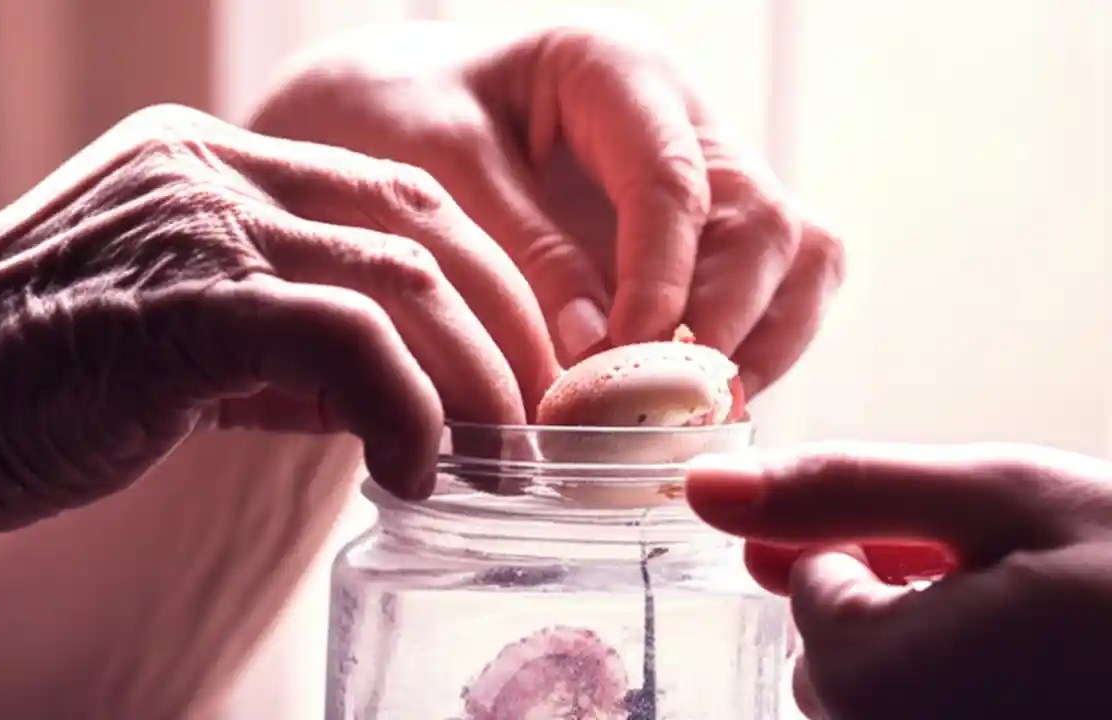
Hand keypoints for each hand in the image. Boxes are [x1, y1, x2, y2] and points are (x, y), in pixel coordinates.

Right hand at [0, 104, 556, 587]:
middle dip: (502, 322)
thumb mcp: (178, 329)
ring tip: (494, 456)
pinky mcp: (189, 302)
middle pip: (422, 218)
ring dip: (473, 375)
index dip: (476, 272)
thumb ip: (278, 334)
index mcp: (217, 161)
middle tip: (533, 412)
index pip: (393, 190)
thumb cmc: (40, 375)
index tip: (513, 356)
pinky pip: (350, 342)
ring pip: (405, 276)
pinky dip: (407, 410)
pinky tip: (414, 471)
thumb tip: (385, 388)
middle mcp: (217, 171)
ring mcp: (203, 226)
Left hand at [250, 14, 843, 387]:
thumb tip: (600, 357)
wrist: (377, 111)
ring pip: (794, 261)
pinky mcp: (693, 240)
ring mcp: (699, 181)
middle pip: (765, 224)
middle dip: (726, 325)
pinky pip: (766, 297)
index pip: (674, 182)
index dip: (661, 285)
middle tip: (663, 408)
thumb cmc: (393, 114)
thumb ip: (521, 251)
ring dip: (758, 348)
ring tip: (690, 418)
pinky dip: (742, 356)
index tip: (619, 368)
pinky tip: (684, 407)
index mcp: (617, 69)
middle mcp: (680, 120)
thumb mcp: (435, 165)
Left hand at [684, 443, 1111, 718]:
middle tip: (999, 578)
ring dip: (932, 648)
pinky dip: (957, 684)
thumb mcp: (1001, 502)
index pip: (812, 586)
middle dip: (894, 603)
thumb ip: (842, 490)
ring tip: (1031, 620)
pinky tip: (1034, 654)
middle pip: (836, 654)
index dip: (880, 543)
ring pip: (883, 699)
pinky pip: (922, 716)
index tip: (958, 537)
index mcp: (872, 675)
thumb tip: (702, 483)